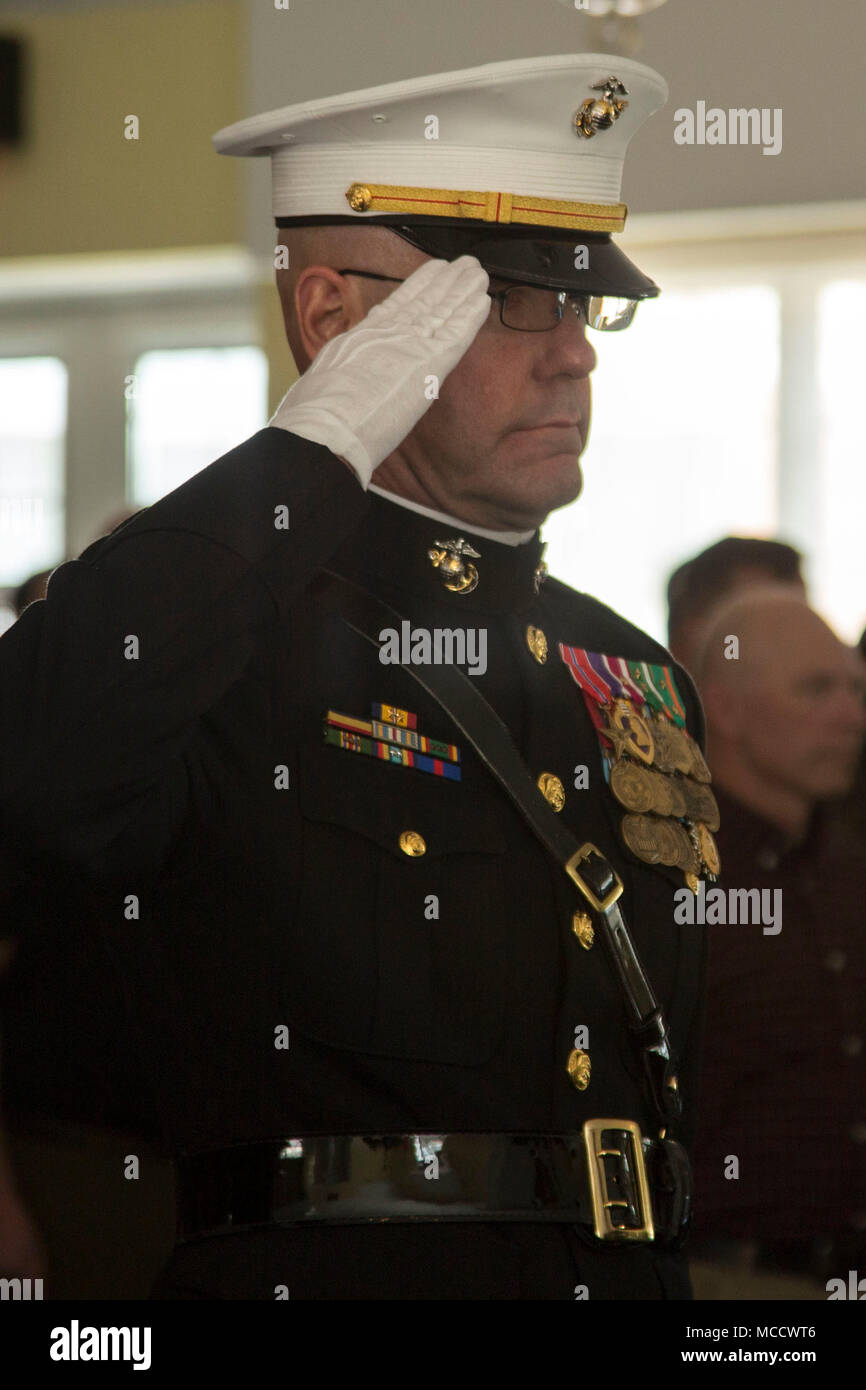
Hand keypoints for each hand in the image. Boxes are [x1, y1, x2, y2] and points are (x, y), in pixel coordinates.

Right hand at [270, 256, 489, 484]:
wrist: (322, 427)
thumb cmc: (314, 419)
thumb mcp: (319, 385)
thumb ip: (336, 378)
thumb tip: (329, 387)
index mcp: (358, 339)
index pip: (394, 308)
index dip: (416, 289)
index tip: (431, 274)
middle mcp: (384, 335)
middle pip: (422, 302)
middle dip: (444, 284)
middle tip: (463, 266)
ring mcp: (406, 345)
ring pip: (441, 311)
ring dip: (462, 291)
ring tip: (477, 272)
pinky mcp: (427, 363)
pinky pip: (455, 334)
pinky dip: (470, 316)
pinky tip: (483, 300)